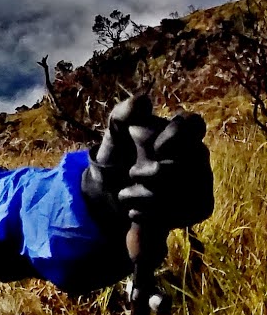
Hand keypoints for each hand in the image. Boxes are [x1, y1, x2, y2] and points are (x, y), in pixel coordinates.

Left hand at [83, 95, 213, 263]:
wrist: (112, 191)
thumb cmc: (118, 155)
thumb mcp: (113, 134)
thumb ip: (123, 114)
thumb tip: (142, 99)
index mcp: (179, 130)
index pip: (193, 124)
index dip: (177, 136)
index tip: (155, 148)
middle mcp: (197, 153)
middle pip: (190, 163)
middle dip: (155, 173)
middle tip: (132, 174)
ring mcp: (203, 180)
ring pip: (187, 191)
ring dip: (148, 197)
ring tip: (125, 195)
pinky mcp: (202, 205)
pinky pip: (187, 212)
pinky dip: (155, 215)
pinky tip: (135, 213)